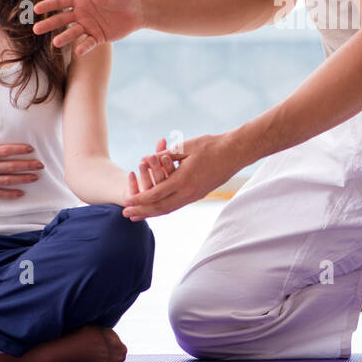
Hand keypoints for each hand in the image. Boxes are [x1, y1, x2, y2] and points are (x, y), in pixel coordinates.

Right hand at [0, 122, 43, 198]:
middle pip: (10, 166)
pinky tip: (21, 194)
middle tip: (41, 164)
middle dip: (27, 165)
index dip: (19, 149)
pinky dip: (10, 194)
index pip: (4, 151)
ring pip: (7, 180)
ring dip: (23, 178)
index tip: (31, 148)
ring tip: (36, 177)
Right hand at [32, 0, 143, 56]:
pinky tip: (78, 51)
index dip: (49, 5)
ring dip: (64, 37)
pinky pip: (89, 43)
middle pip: (62, 19)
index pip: (61, 2)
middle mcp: (82, 14)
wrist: (138, 9)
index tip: (36, 8)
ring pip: (73, 32)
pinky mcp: (98, 37)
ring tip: (55, 42)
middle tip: (36, 29)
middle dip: (49, 24)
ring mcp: (89, 26)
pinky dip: (84, 47)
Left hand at [123, 133, 245, 219]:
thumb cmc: (211, 146)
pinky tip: (157, 208)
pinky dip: (164, 208)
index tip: (126, 202)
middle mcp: (189, 193)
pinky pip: (178, 205)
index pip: (156, 194)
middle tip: (126, 215)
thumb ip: (164, 155)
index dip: (139, 199)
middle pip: (160, 208)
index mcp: (183, 180)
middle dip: (142, 212)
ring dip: (152, 213)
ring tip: (138, 215)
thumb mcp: (185, 146)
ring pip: (170, 209)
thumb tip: (145, 159)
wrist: (235, 153)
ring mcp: (195, 195)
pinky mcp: (199, 194)